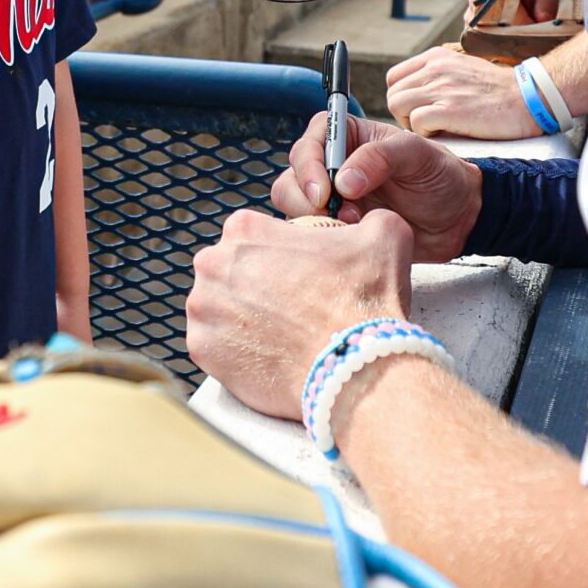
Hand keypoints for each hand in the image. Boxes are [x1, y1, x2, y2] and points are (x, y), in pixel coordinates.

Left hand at [186, 207, 412, 417]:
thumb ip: (367, 219)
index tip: (297, 270)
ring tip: (279, 331)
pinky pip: (214, 344)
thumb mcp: (384, 235)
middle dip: (252, 283)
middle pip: (228, 269)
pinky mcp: (202, 351)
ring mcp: (202, 311)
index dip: (277, 251)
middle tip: (289, 303)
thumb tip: (367, 223)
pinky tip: (267, 352)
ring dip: (240, 316)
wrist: (355, 367)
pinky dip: (235, 349)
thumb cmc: (364, 300)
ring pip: (216, 307)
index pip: (252, 233)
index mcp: (245, 229)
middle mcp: (213, 265)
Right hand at [273, 110, 482, 262]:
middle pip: (292, 179)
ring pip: (295, 209)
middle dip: (308, 201)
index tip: (324, 193)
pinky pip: (311, 234)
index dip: (308, 168)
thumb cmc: (440, 176)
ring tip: (354, 226)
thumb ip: (381, 157)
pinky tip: (352, 240)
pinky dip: (323, 240)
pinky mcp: (337, 227)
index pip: (310, 143)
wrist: (457, 217)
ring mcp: (332, 199)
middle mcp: (332, 166)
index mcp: (346, 136)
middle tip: (340, 216)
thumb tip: (344, 180)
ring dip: (316, 221)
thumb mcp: (418, 155)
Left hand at [386, 44, 538, 139]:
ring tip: (433, 129)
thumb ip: (438, 76)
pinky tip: (444, 133)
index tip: (419, 110)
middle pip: (393, 93)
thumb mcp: (463, 69)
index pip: (395, 77)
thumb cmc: (498, 91)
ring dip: (410, 123)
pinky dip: (424, 134)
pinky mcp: (450, 109)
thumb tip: (417, 94)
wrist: (529, 98)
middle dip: (404, 114)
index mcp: (436, 57)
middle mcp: (435, 68)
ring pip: (397, 105)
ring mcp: (442, 87)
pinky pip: (415, 123)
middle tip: (426, 124)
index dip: (403, 97)